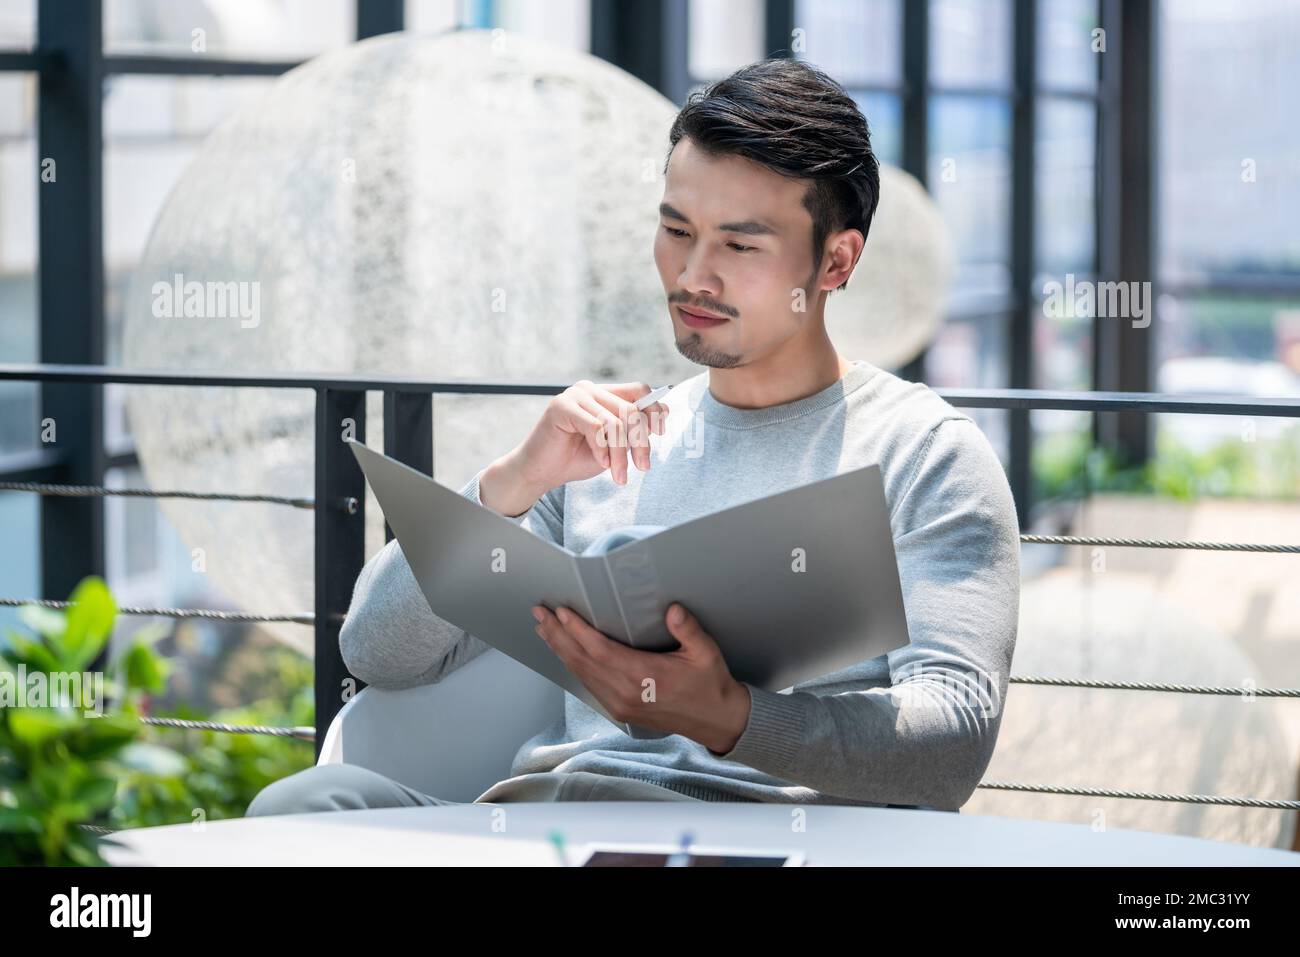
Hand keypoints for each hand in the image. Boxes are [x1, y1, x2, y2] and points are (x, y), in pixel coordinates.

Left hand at [531, 601, 751, 754]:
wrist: (716, 721)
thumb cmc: (710, 685)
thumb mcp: (706, 654)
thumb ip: (689, 630)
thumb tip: (673, 609)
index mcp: (644, 677)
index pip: (600, 651)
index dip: (577, 631)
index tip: (561, 612)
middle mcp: (625, 693)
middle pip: (582, 661)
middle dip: (558, 635)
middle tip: (540, 613)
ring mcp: (620, 704)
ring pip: (581, 673)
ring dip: (560, 649)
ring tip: (544, 629)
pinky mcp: (620, 709)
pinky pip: (589, 685)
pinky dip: (573, 666)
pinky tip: (565, 652)